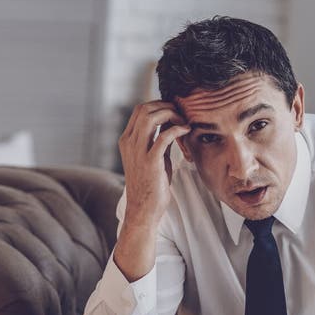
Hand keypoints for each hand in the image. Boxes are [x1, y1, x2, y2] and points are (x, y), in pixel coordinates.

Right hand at [118, 101, 190, 226]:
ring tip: (183, 122)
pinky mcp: (150, 162)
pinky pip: (164, 136)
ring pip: (150, 117)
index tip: (175, 111)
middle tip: (181, 114)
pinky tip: (186, 131)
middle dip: (165, 106)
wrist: (143, 209)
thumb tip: (172, 123)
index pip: (140, 110)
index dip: (159, 105)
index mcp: (127, 140)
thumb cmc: (151, 185)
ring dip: (170, 114)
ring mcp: (138, 151)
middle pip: (144, 109)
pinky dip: (177, 129)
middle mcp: (129, 143)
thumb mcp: (153, 157)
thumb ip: (159, 140)